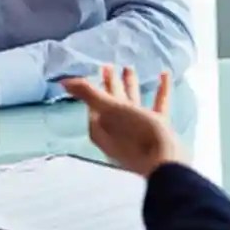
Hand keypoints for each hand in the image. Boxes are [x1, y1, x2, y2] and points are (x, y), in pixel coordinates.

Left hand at [61, 66, 184, 177]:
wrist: (166, 163)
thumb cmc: (135, 136)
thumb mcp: (111, 111)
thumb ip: (89, 94)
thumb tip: (63, 81)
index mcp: (101, 130)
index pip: (93, 105)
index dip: (95, 87)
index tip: (99, 70)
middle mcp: (116, 133)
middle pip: (111, 104)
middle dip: (111, 85)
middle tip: (110, 65)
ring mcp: (136, 134)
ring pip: (132, 104)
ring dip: (132, 86)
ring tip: (130, 67)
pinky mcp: (155, 133)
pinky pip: (155, 106)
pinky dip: (159, 90)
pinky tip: (164, 74)